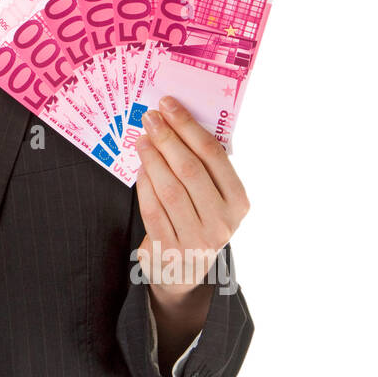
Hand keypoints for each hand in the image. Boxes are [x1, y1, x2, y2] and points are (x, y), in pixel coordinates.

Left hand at [134, 95, 249, 304]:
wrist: (184, 271)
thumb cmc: (197, 220)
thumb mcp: (212, 197)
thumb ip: (202, 166)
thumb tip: (175, 121)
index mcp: (238, 202)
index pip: (214, 155)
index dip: (189, 126)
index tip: (169, 105)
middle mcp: (222, 222)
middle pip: (190, 170)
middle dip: (167, 138)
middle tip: (150, 118)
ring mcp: (197, 239)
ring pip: (170, 189)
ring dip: (152, 159)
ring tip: (142, 140)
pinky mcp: (170, 250)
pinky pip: (153, 210)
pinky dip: (144, 185)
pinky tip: (140, 168)